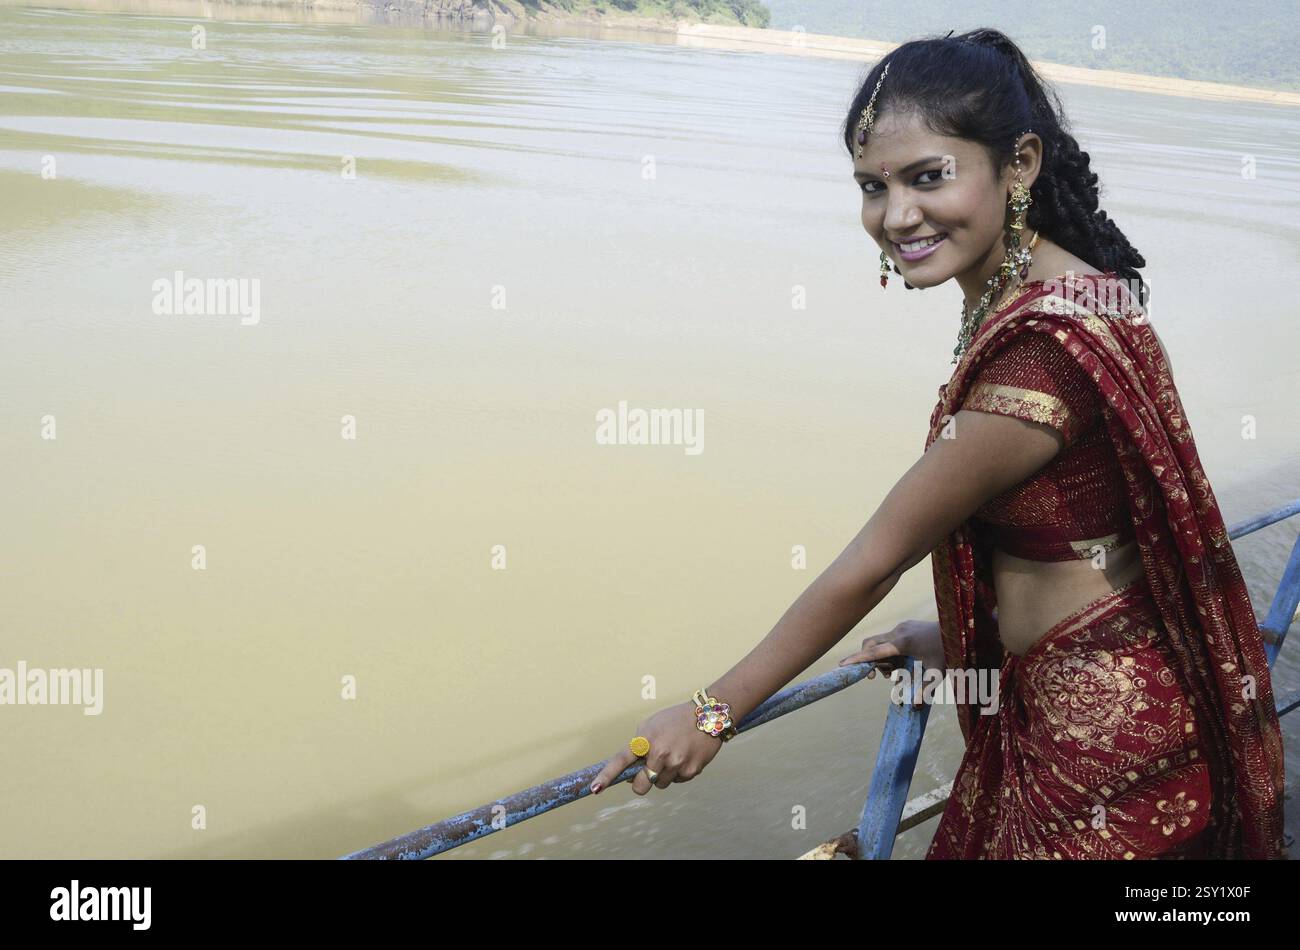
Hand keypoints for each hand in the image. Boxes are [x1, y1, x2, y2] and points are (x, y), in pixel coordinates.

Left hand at [589, 700, 724, 795]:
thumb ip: (639, 745)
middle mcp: (659, 753)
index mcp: (645, 740)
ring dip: (663, 775)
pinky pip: (678, 781)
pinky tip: (685, 756)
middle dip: (641, 783)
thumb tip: (631, 770)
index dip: (606, 776)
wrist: (708, 716)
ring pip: (661, 785)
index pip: (621, 760)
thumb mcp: (651, 725)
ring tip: (673, 755)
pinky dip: (679, 773)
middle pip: (641, 786)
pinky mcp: (691, 771)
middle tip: (647, 773)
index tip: (594, 789)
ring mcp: (676, 764)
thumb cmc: (675, 720)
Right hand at [837, 619, 944, 706]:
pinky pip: (888, 639)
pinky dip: (888, 652)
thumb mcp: (937, 673)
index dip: (857, 659)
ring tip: (892, 673)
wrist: (956, 629)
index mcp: (903, 643)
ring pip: (879, 642)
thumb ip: (924, 689)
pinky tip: (900, 664)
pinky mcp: (904, 626)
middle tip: (875, 677)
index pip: (874, 652)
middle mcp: (898, 632)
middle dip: (868, 660)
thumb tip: (913, 707)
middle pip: (871, 645)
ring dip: (880, 658)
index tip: (842, 664)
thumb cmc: (947, 652)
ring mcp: (900, 627)